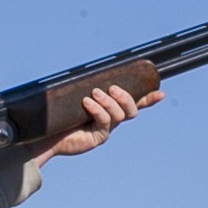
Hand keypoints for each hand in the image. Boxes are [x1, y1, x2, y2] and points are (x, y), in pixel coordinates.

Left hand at [30, 84, 162, 164]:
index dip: (149, 99)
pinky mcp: (98, 138)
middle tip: (111, 88)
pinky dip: (98, 110)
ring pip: (119, 114)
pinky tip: (87, 103)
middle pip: (131, 110)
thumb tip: (92, 70)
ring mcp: (106, 129)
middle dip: (125, 97)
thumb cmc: (59, 112)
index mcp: (110, 108)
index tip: (161, 93)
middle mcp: (111, 120)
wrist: (46, 133)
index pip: (134, 104)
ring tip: (93, 94)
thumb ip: (87, 85)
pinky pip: (105, 122)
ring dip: (108, 102)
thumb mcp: (75, 95)